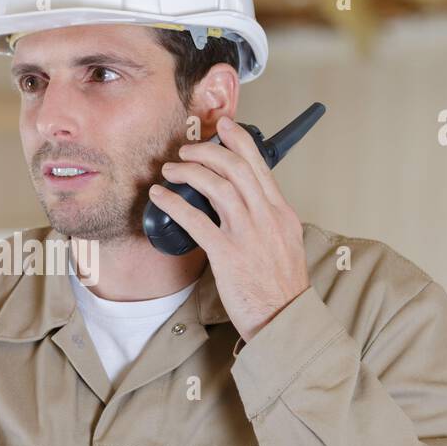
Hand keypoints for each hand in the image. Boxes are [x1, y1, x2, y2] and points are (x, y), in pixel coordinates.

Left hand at [150, 115, 309, 341]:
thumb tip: (248, 204)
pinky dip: (175, 203)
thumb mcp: (285, 243)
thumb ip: (268, 220)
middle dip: (206, 151)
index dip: (238, 139)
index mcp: (281, 213)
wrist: (285, 318)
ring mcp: (247, 234)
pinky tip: (161, 197)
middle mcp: (266, 217)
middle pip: (235, 167)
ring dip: (188, 171)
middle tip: (186, 151)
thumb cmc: (281, 287)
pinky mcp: (227, 254)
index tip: (223, 126)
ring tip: (171, 170)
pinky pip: (195, 220)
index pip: (259, 164)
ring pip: (217, 185)